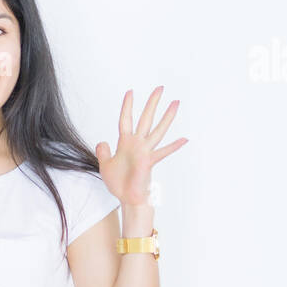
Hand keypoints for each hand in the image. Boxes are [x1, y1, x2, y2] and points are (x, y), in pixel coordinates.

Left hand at [94, 86, 187, 205]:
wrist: (126, 198)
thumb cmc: (118, 183)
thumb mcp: (105, 165)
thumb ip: (103, 152)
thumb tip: (101, 142)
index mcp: (125, 143)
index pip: (126, 120)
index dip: (127, 106)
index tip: (130, 92)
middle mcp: (137, 144)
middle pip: (145, 119)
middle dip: (152, 103)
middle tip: (160, 88)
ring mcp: (145, 152)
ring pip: (157, 130)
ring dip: (167, 117)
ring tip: (176, 102)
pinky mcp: (149, 162)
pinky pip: (163, 152)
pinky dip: (173, 146)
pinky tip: (184, 139)